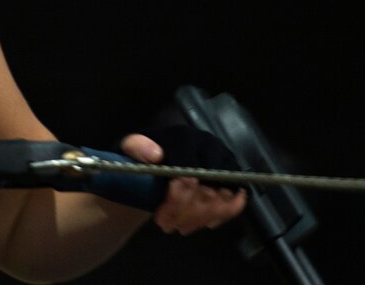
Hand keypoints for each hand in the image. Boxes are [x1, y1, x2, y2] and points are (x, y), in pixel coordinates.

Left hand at [121, 126, 247, 233]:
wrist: (155, 163)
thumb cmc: (141, 157)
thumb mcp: (128, 148)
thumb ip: (135, 147)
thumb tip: (155, 155)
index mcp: (184, 138)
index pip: (190, 176)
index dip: (176, 201)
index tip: (160, 217)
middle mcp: (209, 146)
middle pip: (208, 191)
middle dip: (186, 215)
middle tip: (167, 225)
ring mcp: (224, 161)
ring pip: (223, 199)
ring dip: (201, 219)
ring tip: (181, 226)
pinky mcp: (233, 176)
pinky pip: (236, 201)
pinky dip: (221, 216)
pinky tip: (203, 223)